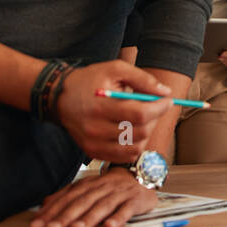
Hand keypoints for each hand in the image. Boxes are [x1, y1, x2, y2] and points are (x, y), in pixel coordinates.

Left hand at [29, 168, 158, 226]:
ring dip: (89, 217)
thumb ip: (66, 196)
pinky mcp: (135, 200)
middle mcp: (101, 187)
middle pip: (81, 202)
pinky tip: (110, 226)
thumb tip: (43, 205)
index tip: (36, 226)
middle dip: (65, 216)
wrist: (142, 174)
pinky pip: (126, 209)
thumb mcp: (88, 187)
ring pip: (102, 205)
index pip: (65, 199)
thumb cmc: (111, 186)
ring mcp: (118, 193)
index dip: (50, 212)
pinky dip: (118, 217)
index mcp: (87, 185)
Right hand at [53, 60, 172, 163]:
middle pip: (140, 132)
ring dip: (146, 133)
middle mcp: (95, 129)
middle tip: (154, 107)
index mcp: (100, 106)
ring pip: (135, 148)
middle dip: (154, 118)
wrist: (59, 97)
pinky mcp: (93, 152)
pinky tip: (132, 130)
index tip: (167, 100)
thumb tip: (165, 93)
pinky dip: (135, 145)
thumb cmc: (90, 80)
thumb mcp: (115, 69)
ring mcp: (93, 144)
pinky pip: (124, 157)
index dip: (159, 108)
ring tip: (141, 118)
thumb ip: (143, 79)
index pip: (139, 114)